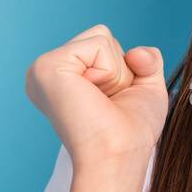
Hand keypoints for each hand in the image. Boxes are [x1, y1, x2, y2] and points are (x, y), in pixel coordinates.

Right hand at [24, 24, 168, 170]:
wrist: (119, 156)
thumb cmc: (131, 132)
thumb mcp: (146, 87)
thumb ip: (147, 59)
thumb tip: (135, 51)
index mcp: (63, 75)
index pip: (103, 42)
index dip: (122, 70)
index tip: (110, 102)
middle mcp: (48, 70)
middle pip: (102, 35)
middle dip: (120, 68)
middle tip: (106, 101)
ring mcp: (43, 67)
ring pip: (102, 36)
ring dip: (116, 71)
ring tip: (99, 100)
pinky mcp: (47, 66)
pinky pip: (98, 44)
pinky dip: (109, 71)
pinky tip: (93, 95)